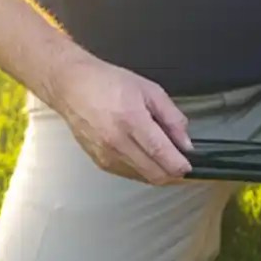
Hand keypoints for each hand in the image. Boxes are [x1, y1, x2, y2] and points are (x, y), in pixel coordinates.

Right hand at [44, 57, 193, 184]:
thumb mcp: (149, 90)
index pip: (161, 153)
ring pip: (142, 178)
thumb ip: (171, 117)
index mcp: (131, 120)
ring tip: (159, 154)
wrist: (72, 86)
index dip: (179, 165)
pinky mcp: (98, 162)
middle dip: (172, 173)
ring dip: (156, 172)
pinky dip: (140, 170)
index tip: (188, 165)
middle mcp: (117, 142)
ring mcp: (106, 155)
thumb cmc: (110, 82)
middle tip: (178, 162)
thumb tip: (185, 144)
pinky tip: (142, 154)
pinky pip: (128, 174)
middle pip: (154, 174)